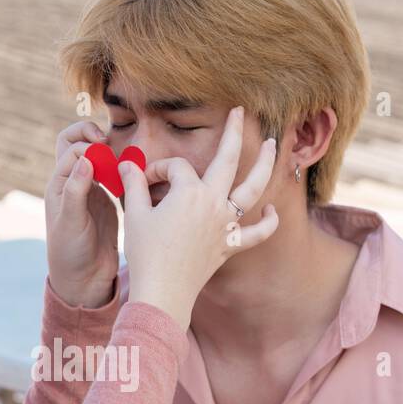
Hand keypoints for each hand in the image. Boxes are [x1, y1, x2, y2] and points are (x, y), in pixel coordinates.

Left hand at [44, 120, 119, 307]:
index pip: (71, 149)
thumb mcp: (71, 222)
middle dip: (91, 134)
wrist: (85, 279)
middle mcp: (74, 183)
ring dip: (109, 151)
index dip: (87, 146)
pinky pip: (113, 174)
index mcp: (59, 185)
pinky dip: (121, 169)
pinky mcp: (107, 200)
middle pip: (77, 143)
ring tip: (122, 159)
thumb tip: (86, 159)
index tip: (102, 156)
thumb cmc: (71, 253)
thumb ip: (77, 190)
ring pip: (97, 157)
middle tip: (108, 142)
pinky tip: (131, 175)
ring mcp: (91, 190)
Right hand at [120, 107, 279, 330]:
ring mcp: (226, 224)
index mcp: (190, 192)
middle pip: (229, 160)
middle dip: (235, 132)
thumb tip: (127, 164)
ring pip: (253, 189)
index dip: (157, 171)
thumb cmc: (146, 254)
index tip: (143, 183)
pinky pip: (257, 233)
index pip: (176, 168)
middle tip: (242, 112)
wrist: (162, 291)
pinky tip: (272, 212)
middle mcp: (214, 203)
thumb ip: (134, 184)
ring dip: (265, 165)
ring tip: (274, 145)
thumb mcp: (134, 214)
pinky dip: (268, 223)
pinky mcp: (230, 245)